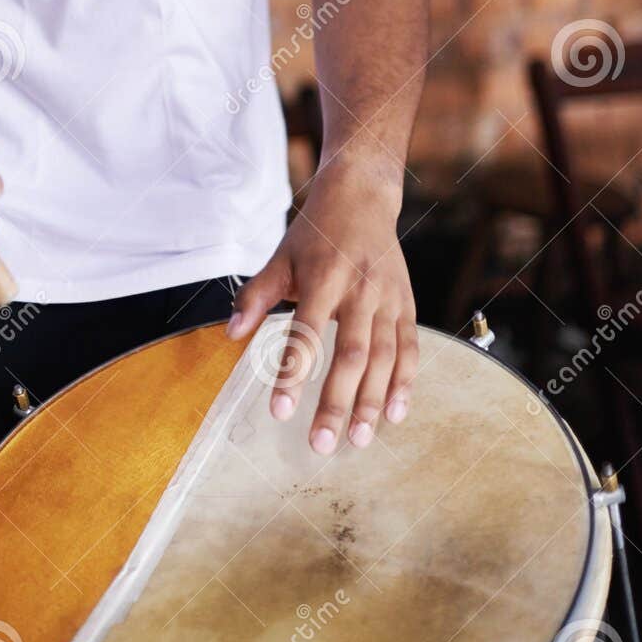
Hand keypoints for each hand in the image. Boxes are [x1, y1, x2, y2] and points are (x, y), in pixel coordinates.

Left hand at [226, 157, 417, 452]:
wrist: (363, 197)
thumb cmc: (314, 234)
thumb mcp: (279, 257)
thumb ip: (256, 297)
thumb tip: (231, 336)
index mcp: (324, 277)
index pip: (306, 332)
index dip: (293, 373)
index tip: (278, 411)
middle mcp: (360, 290)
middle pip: (351, 354)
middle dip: (336, 402)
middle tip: (321, 444)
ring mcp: (388, 298)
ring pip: (384, 358)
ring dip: (371, 402)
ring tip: (357, 439)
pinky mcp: (407, 305)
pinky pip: (410, 350)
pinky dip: (405, 384)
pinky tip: (394, 415)